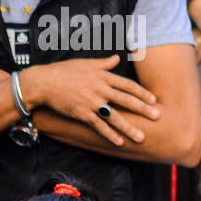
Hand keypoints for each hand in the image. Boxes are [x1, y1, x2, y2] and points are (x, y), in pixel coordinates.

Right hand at [16, 53, 161, 146]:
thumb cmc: (63, 71)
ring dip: (129, 128)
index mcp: (102, 76)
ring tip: (141, 137)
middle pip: (126, 100)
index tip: (154, 100)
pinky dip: (109, 134)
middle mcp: (99, 88)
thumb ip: (103, 63)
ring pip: (114, 116)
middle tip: (158, 117)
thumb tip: (117, 58)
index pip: (127, 85)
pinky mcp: (81, 113)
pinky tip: (119, 142)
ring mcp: (91, 102)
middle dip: (143, 109)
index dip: (142, 93)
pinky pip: (98, 125)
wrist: (42, 82)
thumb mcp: (85, 63)